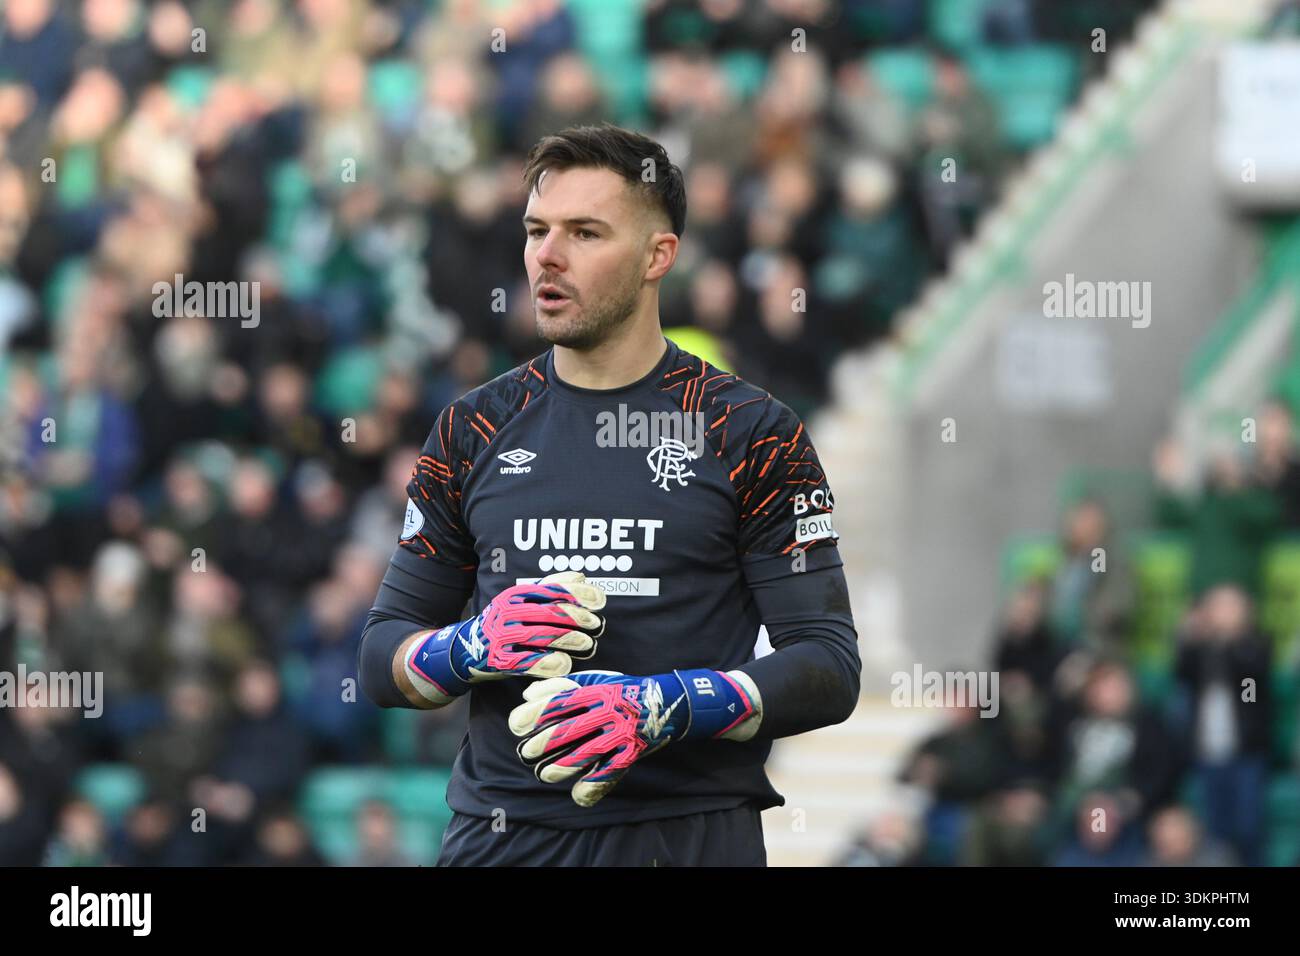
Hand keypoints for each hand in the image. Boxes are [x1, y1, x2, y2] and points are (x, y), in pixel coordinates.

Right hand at [403, 571, 606, 705]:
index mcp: (516, 594)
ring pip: (543, 637)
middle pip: (550, 613)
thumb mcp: (522, 601)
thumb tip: (581, 575)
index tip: (600, 600)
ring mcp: (502, 637)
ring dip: (569, 641)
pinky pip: (528, 662)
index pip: (552, 589)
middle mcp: (508, 612)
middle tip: (597, 625)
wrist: (464, 649)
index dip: (578, 593)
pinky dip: (549, 664)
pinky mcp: (499, 661)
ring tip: (588, 644)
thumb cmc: (503, 624)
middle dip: (578, 619)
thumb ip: (551, 588)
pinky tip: (565, 665)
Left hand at [509, 668, 760, 806]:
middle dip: (541, 744)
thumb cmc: (626, 689)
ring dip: (561, 766)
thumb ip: (564, 686)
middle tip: (525, 753)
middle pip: (568, 730)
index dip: (534, 714)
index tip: (517, 725)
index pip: (559, 702)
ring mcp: (620, 732)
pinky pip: (609, 772)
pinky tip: (577, 794)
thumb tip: (529, 694)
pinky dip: (591, 786)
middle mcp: (607, 711)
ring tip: (545, 774)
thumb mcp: (597, 679)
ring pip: (585, 754)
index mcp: (595, 691)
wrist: (671, 700)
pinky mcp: (632, 752)